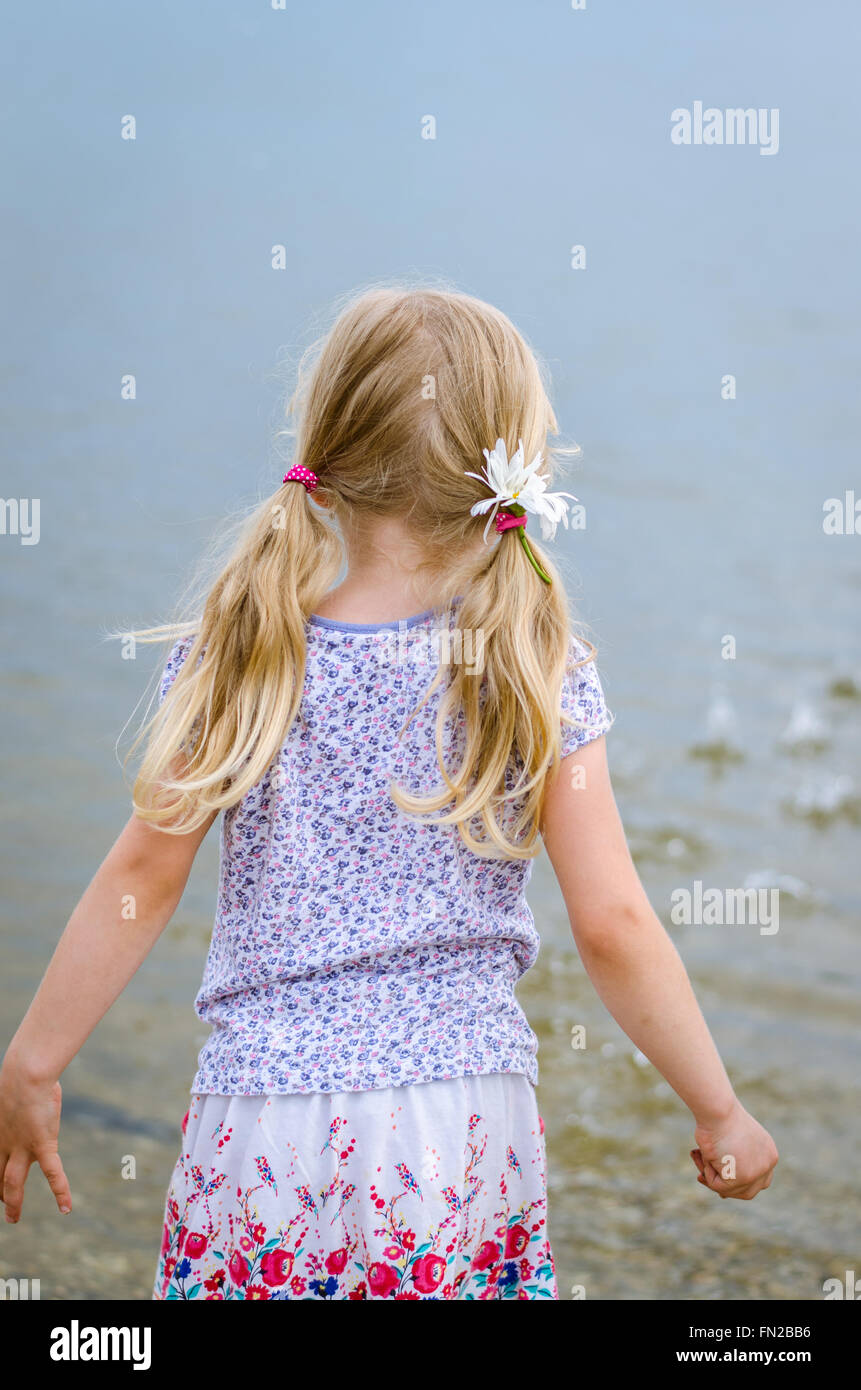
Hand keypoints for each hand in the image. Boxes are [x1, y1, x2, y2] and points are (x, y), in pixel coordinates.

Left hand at [0, 1054, 71, 1222]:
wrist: (26, 1074)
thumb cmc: (23, 1075)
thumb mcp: (13, 1092)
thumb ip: (18, 1103)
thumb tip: (29, 1095)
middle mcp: (5, 1144)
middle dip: (0, 1194)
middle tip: (5, 1209)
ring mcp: (22, 1147)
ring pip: (12, 1182)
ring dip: (12, 1202)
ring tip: (12, 1219)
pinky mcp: (43, 1145)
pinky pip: (52, 1174)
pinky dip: (60, 1192)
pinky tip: (66, 1208)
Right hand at [690, 1097, 777, 1199]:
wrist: (719, 1110)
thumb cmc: (718, 1118)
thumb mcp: (727, 1141)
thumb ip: (729, 1161)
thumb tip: (722, 1188)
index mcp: (767, 1152)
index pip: (758, 1178)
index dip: (738, 1182)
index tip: (716, 1176)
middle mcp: (768, 1163)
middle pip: (749, 1191)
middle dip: (724, 1186)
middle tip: (700, 1176)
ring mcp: (758, 1172)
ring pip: (731, 1190)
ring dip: (711, 1175)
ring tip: (701, 1154)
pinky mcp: (744, 1178)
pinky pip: (718, 1186)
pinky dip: (707, 1171)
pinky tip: (706, 1154)